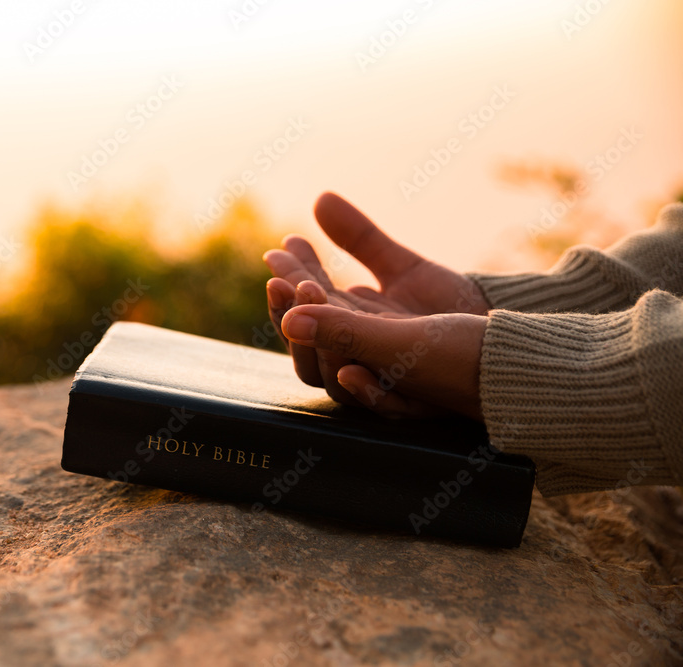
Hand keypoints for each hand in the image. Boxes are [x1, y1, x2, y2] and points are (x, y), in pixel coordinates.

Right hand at [263, 192, 490, 417]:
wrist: (502, 344)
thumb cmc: (449, 309)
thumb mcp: (402, 268)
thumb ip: (361, 239)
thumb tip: (320, 198)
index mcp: (347, 328)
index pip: (303, 309)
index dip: (288, 281)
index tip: (279, 249)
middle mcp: (356, 357)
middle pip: (304, 347)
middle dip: (290, 312)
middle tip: (285, 280)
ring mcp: (381, 382)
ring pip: (330, 378)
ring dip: (317, 346)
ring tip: (314, 300)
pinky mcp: (415, 403)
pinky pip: (383, 405)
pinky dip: (365, 390)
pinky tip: (349, 370)